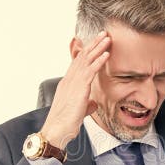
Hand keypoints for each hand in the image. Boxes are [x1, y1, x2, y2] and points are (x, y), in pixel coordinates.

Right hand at [40, 31, 110, 148]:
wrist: (57, 130)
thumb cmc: (66, 123)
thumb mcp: (79, 111)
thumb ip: (87, 104)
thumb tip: (94, 104)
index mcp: (68, 83)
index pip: (78, 63)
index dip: (87, 52)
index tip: (96, 43)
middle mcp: (69, 80)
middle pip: (82, 57)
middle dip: (94, 44)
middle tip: (103, 34)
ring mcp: (73, 83)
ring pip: (87, 60)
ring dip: (98, 48)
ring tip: (107, 38)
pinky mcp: (79, 89)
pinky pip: (90, 71)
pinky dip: (99, 61)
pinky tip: (107, 54)